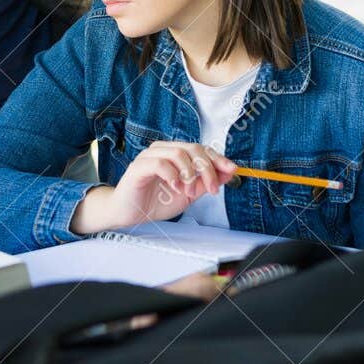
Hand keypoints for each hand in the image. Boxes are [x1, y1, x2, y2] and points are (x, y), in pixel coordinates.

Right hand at [70, 141, 235, 233]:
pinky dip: (172, 175)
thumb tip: (230, 172)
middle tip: (212, 189)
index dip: (219, 158)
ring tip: (188, 192)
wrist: (130, 215)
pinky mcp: (138, 167)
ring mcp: (150, 156)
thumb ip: (206, 182)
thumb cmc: (155, 202)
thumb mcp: (188, 195)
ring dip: (190, 174)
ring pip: (178, 152)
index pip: (202, 149)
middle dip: (207, 169)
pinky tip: (175, 187)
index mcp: (176, 154)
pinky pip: (159, 163)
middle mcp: (164, 150)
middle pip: (193, 148)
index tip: (233, 170)